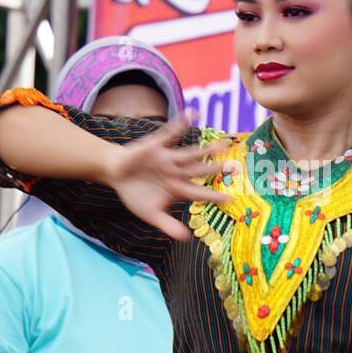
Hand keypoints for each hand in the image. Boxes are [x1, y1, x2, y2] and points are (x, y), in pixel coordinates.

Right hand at [103, 116, 231, 240]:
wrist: (115, 175)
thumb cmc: (134, 194)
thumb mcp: (150, 213)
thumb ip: (167, 225)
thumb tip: (185, 239)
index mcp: (177, 189)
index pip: (198, 193)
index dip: (213, 196)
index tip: (230, 199)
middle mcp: (176, 172)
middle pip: (199, 171)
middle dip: (216, 170)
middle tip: (236, 168)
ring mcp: (168, 159)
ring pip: (191, 154)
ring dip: (207, 149)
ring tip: (224, 144)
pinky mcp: (156, 146)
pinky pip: (171, 133)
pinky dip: (181, 123)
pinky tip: (194, 113)